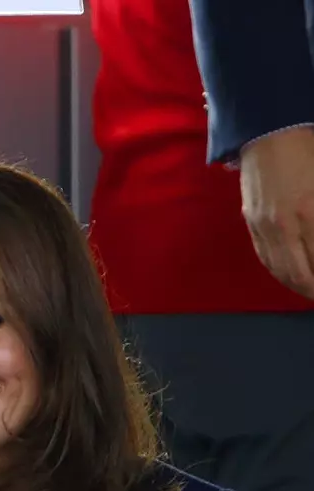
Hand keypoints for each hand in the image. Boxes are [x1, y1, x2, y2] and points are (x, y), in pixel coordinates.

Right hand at [240, 125, 313, 298]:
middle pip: (300, 273)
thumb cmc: (309, 151)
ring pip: (279, 269)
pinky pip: (265, 256)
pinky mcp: (251, 222)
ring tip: (308, 290)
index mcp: (310, 213)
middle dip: (312, 289)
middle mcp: (284, 226)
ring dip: (296, 285)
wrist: (271, 132)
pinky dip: (278, 271)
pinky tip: (288, 275)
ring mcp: (264, 226)